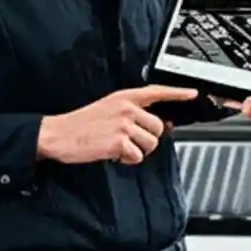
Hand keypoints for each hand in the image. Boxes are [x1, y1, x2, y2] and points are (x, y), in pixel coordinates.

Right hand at [37, 85, 198, 165]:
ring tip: (118, 146)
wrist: (58, 134)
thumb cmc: (81, 124)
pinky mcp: (119, 142)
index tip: (193, 93)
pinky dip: (127, 159)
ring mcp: (123, 124)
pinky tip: (112, 153)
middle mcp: (126, 108)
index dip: (177, 93)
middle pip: (158, 127)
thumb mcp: (108, 109)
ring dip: (137, 150)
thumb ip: (133, 114)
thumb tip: (161, 124)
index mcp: (123, 97)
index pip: (156, 91)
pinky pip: (137, 156)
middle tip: (128, 141)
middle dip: (147, 138)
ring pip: (151, 143)